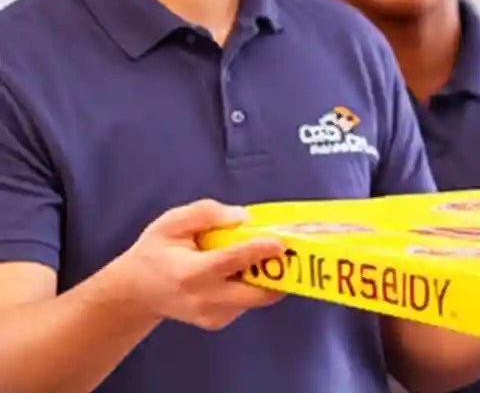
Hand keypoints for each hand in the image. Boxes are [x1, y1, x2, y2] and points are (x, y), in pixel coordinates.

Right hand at [112, 199, 285, 330]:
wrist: (137, 292)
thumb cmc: (156, 252)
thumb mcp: (171, 223)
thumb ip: (206, 213)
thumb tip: (243, 217)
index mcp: (190, 273)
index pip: (231, 262)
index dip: (258, 251)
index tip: (279, 242)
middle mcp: (204, 299)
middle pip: (256, 293)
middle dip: (277, 273)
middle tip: (286, 250)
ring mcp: (213, 316)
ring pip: (256, 297)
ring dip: (264, 277)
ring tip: (256, 255)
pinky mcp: (218, 322)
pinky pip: (246, 301)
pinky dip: (249, 285)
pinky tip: (234, 272)